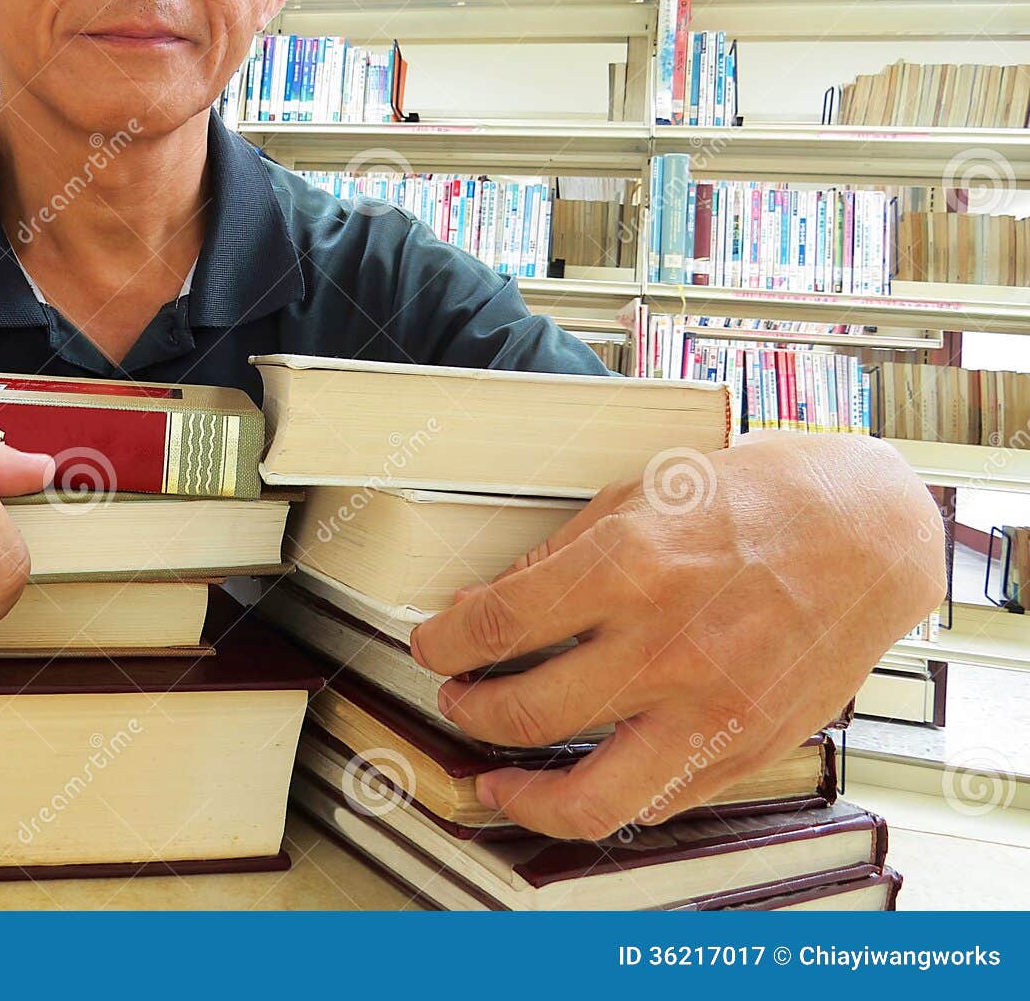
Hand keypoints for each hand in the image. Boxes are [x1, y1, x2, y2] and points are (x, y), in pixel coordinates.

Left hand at [409, 433, 945, 839]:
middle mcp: (666, 647)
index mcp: (631, 568)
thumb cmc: (756, 501)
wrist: (865, 532)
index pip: (498, 625)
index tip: (432, 644)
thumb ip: (558, 559)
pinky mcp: (745, 748)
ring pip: (590, 798)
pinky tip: (577, 781)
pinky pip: (656, 803)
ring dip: (521, 794)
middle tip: (455, 696)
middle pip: (525, 712)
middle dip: (468, 709)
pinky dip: (603, 800)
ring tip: (495, 778)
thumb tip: (486, 603)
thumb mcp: (638, 496)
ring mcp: (709, 709)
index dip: (445, 641)